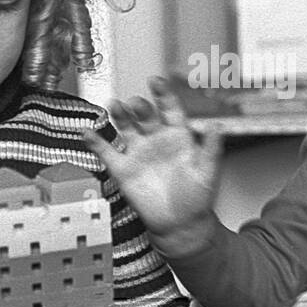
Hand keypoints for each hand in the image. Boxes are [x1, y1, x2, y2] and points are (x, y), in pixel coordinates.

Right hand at [82, 77, 223, 258]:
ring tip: (114, 106)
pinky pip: (107, 152)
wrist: (181, 224)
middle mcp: (156, 139)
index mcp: (178, 135)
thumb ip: (212, 148)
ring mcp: (139, 152)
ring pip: (126, 128)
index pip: (170, 109)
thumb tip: (217, 126)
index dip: (164, 95)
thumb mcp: (208, 171)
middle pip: (146, 116)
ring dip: (120, 116)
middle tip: (136, 103)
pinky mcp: (124, 169)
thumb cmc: (197, 196)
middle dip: (141, 108)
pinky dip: (96, 142)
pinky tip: (88, 132)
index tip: (157, 82)